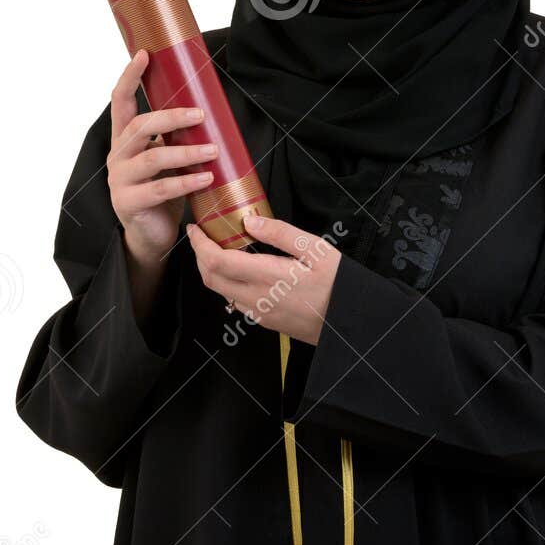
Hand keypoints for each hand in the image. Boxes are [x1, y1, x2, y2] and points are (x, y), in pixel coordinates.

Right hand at [107, 49, 217, 268]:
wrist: (149, 236)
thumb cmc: (161, 192)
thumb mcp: (165, 160)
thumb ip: (172, 139)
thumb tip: (206, 111)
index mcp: (124, 140)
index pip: (119, 102)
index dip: (129, 77)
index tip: (144, 54)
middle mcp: (117, 156)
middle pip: (138, 125)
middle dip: (170, 117)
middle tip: (200, 115)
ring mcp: (119, 180)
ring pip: (151, 158)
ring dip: (185, 152)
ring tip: (212, 151)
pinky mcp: (128, 203)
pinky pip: (159, 189)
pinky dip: (185, 181)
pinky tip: (206, 178)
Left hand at [185, 212, 339, 345]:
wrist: (348, 324)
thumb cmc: (338, 284)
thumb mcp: (315, 249)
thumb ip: (280, 233)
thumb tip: (249, 220)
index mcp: (267, 276)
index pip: (216, 261)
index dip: (199, 244)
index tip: (195, 228)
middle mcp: (256, 298)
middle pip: (210, 278)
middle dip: (198, 255)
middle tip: (202, 236)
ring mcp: (258, 313)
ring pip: (220, 291)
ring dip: (211, 270)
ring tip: (218, 248)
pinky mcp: (264, 321)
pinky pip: (235, 302)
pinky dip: (226, 283)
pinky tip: (239, 270)